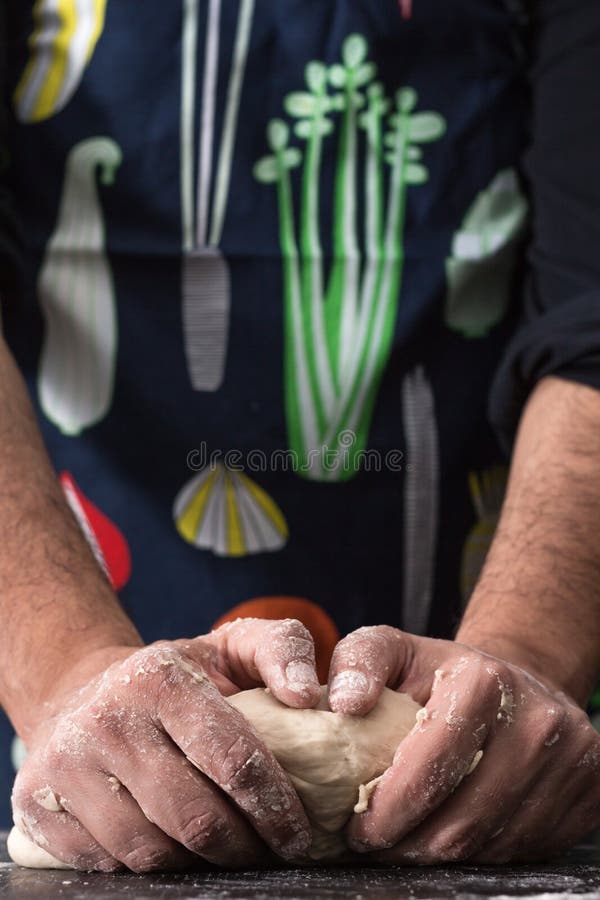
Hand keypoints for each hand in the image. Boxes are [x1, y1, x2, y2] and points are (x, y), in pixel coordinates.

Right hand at [11, 618, 320, 871]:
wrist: (80, 690)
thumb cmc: (173, 676)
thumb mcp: (228, 645)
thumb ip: (281, 649)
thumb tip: (308, 695)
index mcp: (160, 678)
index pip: (232, 759)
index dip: (274, 808)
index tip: (297, 836)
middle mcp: (107, 717)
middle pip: (194, 816)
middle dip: (243, 847)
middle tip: (266, 852)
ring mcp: (65, 762)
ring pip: (150, 851)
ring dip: (198, 863)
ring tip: (223, 849)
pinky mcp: (37, 801)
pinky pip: (106, 865)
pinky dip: (149, 866)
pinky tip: (171, 845)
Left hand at [327, 626, 599, 863]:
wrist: (517, 682)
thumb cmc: (444, 673)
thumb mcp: (395, 650)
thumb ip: (358, 662)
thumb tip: (343, 704)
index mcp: (485, 683)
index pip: (432, 768)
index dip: (389, 810)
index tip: (357, 829)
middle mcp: (538, 722)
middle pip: (463, 820)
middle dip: (408, 846)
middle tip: (377, 846)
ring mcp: (572, 761)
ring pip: (493, 845)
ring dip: (442, 855)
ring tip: (410, 841)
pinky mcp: (589, 793)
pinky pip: (524, 850)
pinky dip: (481, 854)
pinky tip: (454, 832)